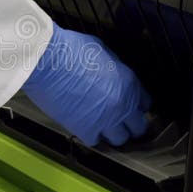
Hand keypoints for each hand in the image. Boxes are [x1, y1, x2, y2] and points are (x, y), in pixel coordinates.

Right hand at [22, 23, 150, 145]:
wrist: (47, 61)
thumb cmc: (70, 50)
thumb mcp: (102, 51)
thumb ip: (114, 69)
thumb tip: (113, 76)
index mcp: (129, 82)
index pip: (145, 104)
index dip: (136, 106)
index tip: (130, 107)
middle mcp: (122, 104)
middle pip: (138, 127)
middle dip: (130, 124)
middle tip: (120, 122)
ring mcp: (105, 120)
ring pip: (119, 139)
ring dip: (112, 133)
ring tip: (102, 126)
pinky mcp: (85, 129)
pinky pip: (95, 141)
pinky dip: (90, 136)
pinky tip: (84, 127)